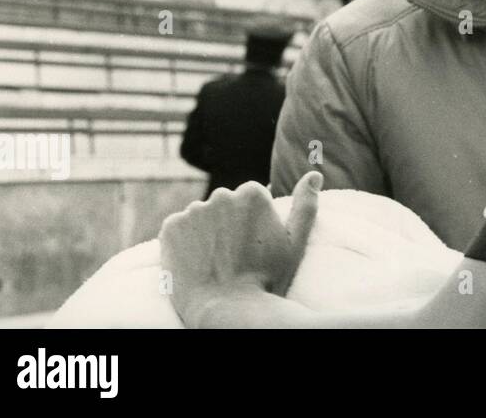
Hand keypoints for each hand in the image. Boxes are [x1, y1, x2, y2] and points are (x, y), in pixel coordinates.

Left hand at [160, 172, 320, 326]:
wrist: (228, 310)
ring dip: (206, 230)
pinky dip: (184, 240)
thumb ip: (306, 205)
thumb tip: (314, 175)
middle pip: (225, 204)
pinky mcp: (171, 227)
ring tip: (215, 260)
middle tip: (234, 255)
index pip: (250, 198)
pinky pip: (178, 226)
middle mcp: (221, 195)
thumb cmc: (266, 279)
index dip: (252, 223)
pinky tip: (196, 260)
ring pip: (201, 215)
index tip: (252, 245)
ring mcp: (193, 210)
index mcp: (252, 194)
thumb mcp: (295, 243)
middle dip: (228, 222)